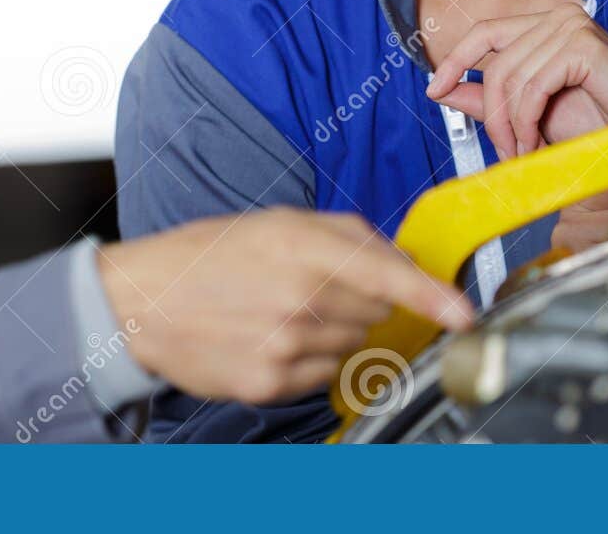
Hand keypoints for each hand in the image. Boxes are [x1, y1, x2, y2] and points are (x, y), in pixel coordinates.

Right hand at [96, 209, 473, 404]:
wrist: (144, 302)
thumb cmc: (210, 256)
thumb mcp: (279, 222)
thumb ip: (348, 236)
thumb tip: (402, 266)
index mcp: (303, 247)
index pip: (388, 276)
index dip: (434, 298)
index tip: (463, 314)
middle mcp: (300, 297)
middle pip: (375, 311)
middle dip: (357, 299)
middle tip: (311, 286)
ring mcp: (287, 345)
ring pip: (352, 344)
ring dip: (333, 330)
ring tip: (282, 311)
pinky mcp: (272, 383)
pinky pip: (323, 374)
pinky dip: (309, 358)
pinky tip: (271, 337)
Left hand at [425, 2, 607, 159]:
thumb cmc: (607, 122)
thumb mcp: (534, 111)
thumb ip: (492, 98)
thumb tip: (445, 89)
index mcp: (547, 23)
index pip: (485, 32)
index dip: (455, 60)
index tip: (435, 89)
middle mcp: (559, 15)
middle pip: (494, 60)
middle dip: (491, 113)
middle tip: (503, 150)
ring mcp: (571, 25)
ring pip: (510, 78)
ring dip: (510, 125)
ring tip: (525, 152)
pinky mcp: (582, 44)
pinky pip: (531, 87)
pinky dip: (527, 121)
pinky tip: (536, 142)